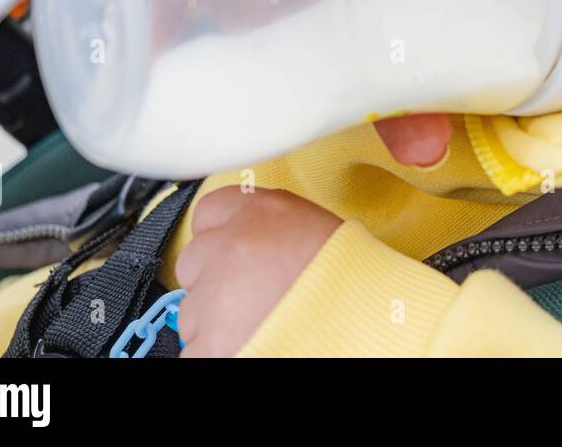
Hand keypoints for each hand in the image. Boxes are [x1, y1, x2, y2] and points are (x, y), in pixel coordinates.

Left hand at [0, 0, 464, 163]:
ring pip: (298, 35)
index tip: (496, 60)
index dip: (464, 2)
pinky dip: (233, 78)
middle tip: (426, 137)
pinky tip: (252, 119)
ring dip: (326, 91)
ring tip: (352, 142)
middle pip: (370, 9)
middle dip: (403, 76)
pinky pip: (213, 36)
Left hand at [176, 186, 340, 357]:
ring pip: (193, 309)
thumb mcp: (316, 227)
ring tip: (261, 321)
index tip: (231, 251)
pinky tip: (253, 342)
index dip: (221, 235)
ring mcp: (215, 296)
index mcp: (262, 211)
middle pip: (194, 261)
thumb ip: (271, 223)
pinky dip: (218, 350)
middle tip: (252, 293)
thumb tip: (250, 233)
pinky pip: (197, 347)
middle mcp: (232, 246)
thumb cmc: (354, 282)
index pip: (209, 211)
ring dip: (217, 318)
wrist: (368, 327)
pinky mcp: (210, 342)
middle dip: (215, 279)